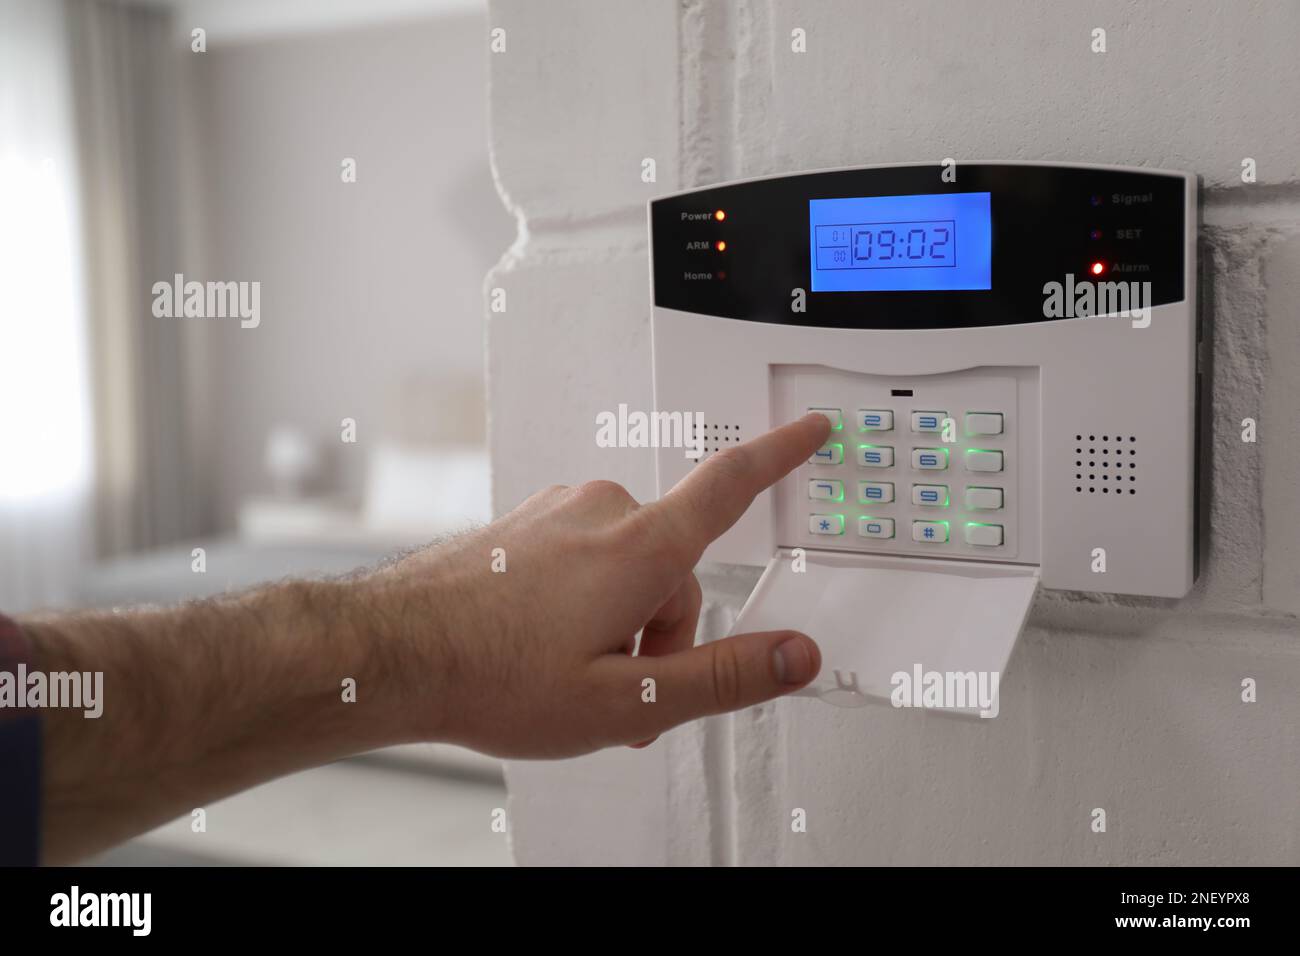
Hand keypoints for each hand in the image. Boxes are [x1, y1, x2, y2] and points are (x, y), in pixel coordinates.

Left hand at [362, 413, 831, 757]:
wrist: (390, 653)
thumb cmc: (490, 673)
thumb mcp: (625, 701)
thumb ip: (723, 677)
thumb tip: (792, 657)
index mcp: (640, 547)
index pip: (731, 483)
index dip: (781, 452)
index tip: (809, 427)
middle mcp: (601, 512)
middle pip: (675, 567)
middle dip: (661, 633)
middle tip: (616, 691)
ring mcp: (558, 512)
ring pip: (628, 566)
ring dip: (618, 621)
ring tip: (567, 674)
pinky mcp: (528, 523)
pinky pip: (583, 557)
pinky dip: (581, 601)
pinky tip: (540, 646)